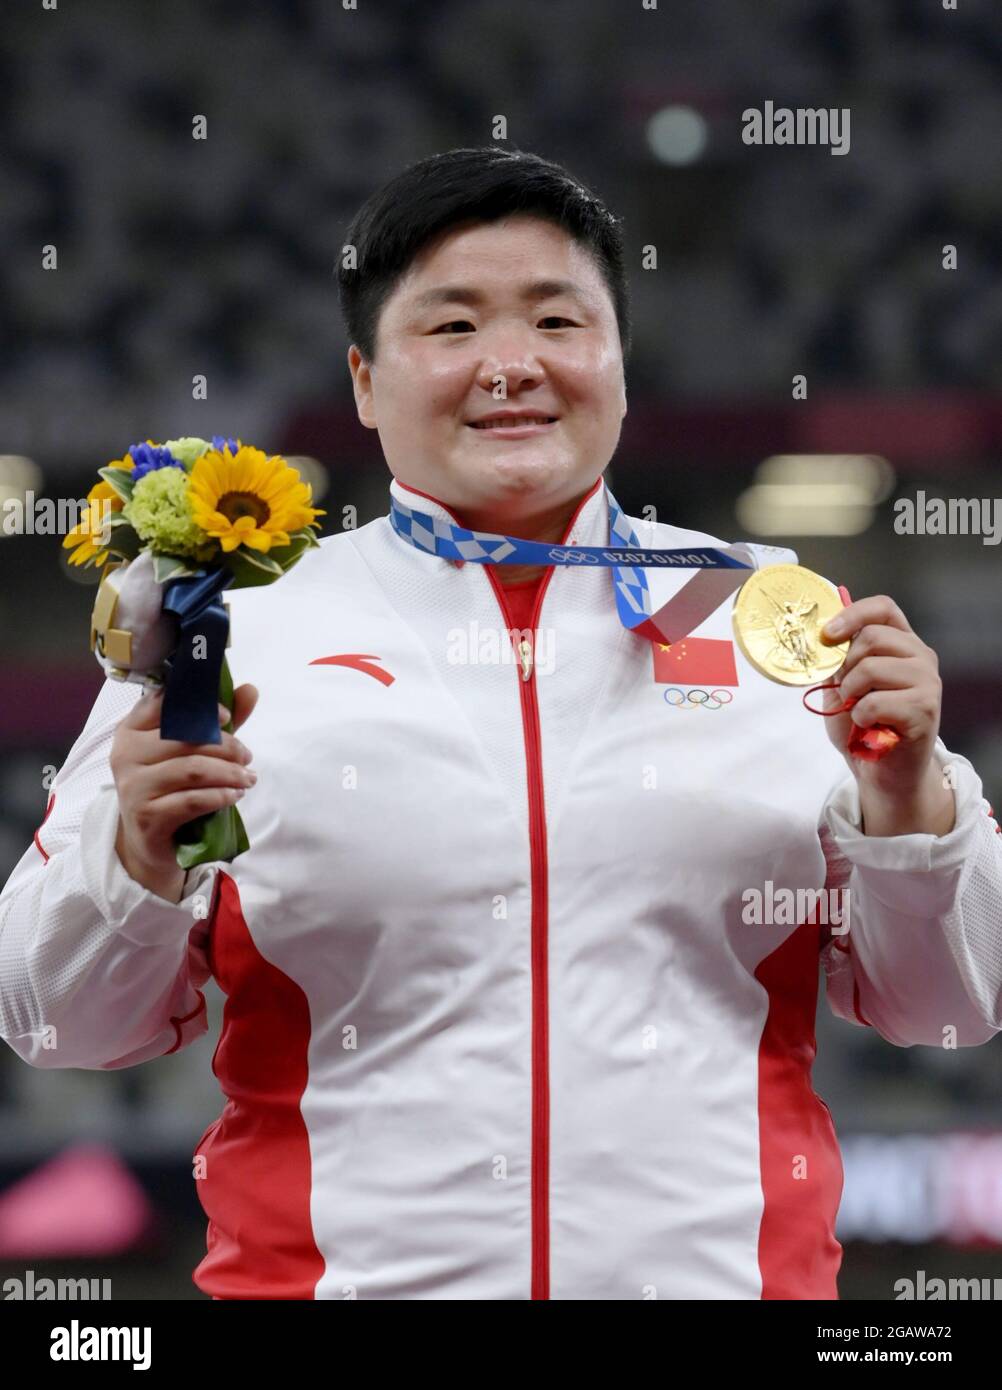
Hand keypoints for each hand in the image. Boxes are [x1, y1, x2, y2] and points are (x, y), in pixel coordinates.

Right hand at [111, 683, 258, 901]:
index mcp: (131, 730)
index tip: (225, 716)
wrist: (151, 841)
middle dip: (225, 746)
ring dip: (229, 773)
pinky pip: (192, 800)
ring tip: (248, 778)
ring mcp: (133, 787)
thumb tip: (250, 690)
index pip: (160, 704)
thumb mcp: (193, 751)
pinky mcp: (146, 816)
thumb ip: (218, 722)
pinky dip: (221, 796)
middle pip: (184, 739)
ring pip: (191, 770)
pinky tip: (235, 795)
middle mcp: (125, 755)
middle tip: (247, 757)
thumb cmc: (171, 787)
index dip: (196, 705)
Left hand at [819, 596, 953, 836]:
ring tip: (858, 710)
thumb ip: (837, 659)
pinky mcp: (924, 709)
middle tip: (846, 691)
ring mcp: (927, 682)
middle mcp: (921, 656)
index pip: (883, 607)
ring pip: (871, 667)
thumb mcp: (842, 685)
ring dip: (851, 692)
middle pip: (872, 636)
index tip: (826, 634)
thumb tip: (819, 636)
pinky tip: (868, 727)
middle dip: (845, 665)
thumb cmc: (863, 726)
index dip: (852, 614)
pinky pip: (875, 702)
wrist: (883, 772)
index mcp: (902, 644)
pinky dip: (860, 717)